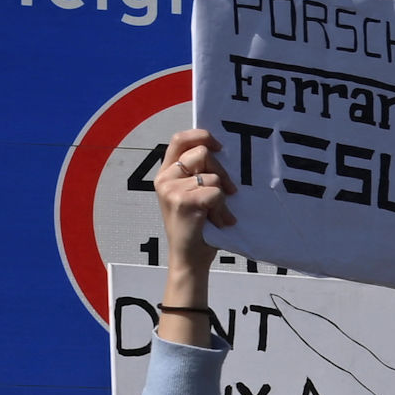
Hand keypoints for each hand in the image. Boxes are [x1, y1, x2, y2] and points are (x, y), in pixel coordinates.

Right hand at [155, 127, 235, 283]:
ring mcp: (172, 189)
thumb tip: (222, 152)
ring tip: (218, 214)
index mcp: (166, 173)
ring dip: (223, 197)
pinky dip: (223, 209)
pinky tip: (220, 222)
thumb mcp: (193, 195)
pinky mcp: (183, 201)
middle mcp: (165, 178)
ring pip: (213, 176)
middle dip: (223, 171)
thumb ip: (198, 174)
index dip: (201, 135)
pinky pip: (216, 192)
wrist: (188, 258)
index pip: (179, 139)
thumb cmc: (197, 227)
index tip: (219, 146)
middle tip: (229, 191)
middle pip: (202, 153)